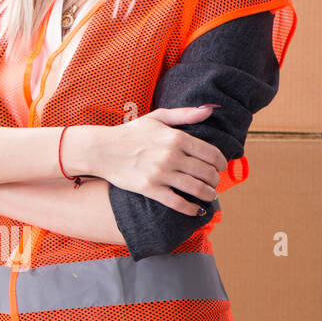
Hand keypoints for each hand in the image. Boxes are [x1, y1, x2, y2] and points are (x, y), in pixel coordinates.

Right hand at [83, 106, 229, 215]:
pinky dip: (191, 209)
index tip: (221, 167)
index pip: (211, 153)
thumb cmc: (129, 133)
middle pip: (207, 172)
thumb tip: (210, 110)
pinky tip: (196, 210)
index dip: (221, 163)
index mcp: (175, 137)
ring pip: (196, 188)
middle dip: (215, 180)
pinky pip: (178, 202)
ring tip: (209, 196)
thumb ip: (184, 114)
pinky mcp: (150, 188)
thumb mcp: (156, 118)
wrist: (100, 149)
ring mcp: (160, 173)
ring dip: (209, 195)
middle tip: (213, 183)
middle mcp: (171, 155)